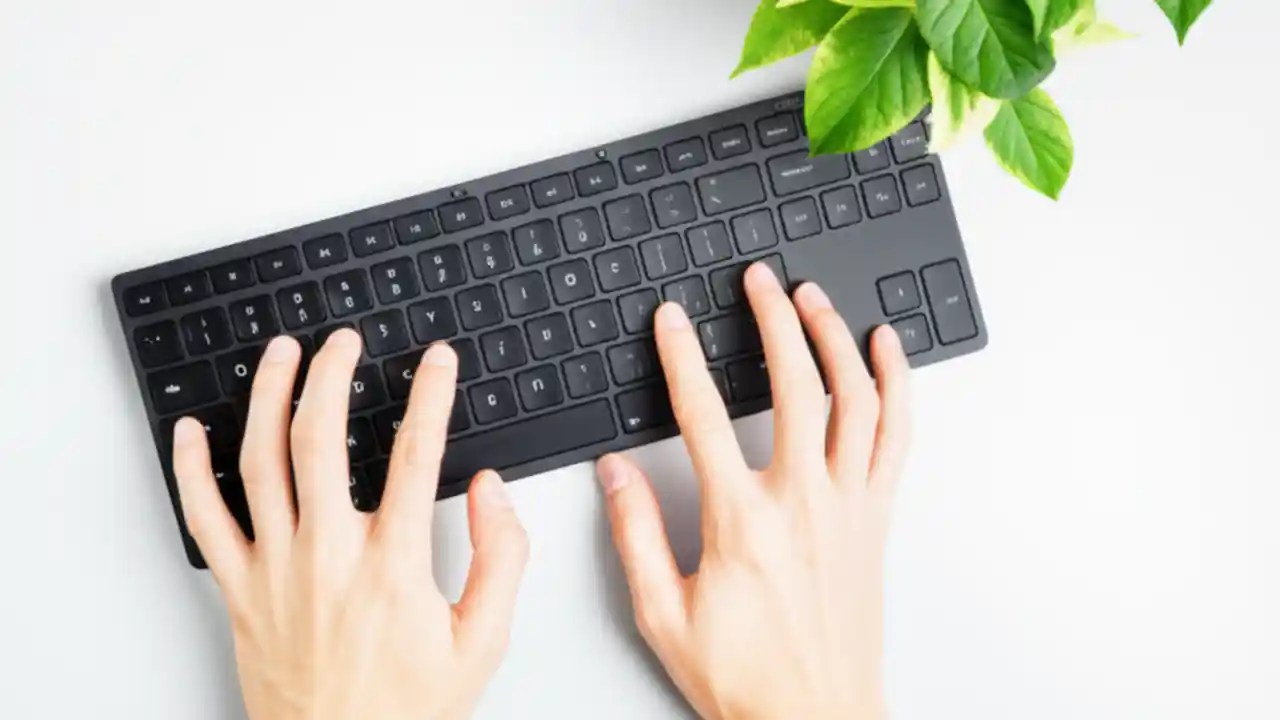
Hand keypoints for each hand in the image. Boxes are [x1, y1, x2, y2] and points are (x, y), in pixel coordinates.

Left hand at [172, 331, 528, 719]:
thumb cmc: (406, 710)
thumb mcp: (482, 644)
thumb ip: (501, 560)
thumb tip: (493, 494)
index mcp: (393, 566)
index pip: (416, 457)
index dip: (430, 396)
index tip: (437, 360)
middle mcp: (328, 556)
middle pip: (321, 440)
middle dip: (332, 375)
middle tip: (344, 342)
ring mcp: (275, 569)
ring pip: (260, 462)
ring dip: (268, 397)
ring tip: (281, 355)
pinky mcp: (239, 590)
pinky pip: (203, 517)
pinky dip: (190, 468)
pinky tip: (192, 431)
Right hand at [598, 263, 909, 719]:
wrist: (817, 719)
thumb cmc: (746, 678)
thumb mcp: (664, 614)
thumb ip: (636, 535)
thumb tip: (614, 474)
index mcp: (742, 522)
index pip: (702, 415)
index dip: (681, 357)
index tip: (670, 320)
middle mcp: (803, 502)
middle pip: (794, 385)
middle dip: (774, 318)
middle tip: (758, 281)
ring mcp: (850, 506)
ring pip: (853, 399)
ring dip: (833, 338)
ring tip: (813, 298)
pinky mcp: (877, 519)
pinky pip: (897, 436)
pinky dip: (895, 385)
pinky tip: (885, 351)